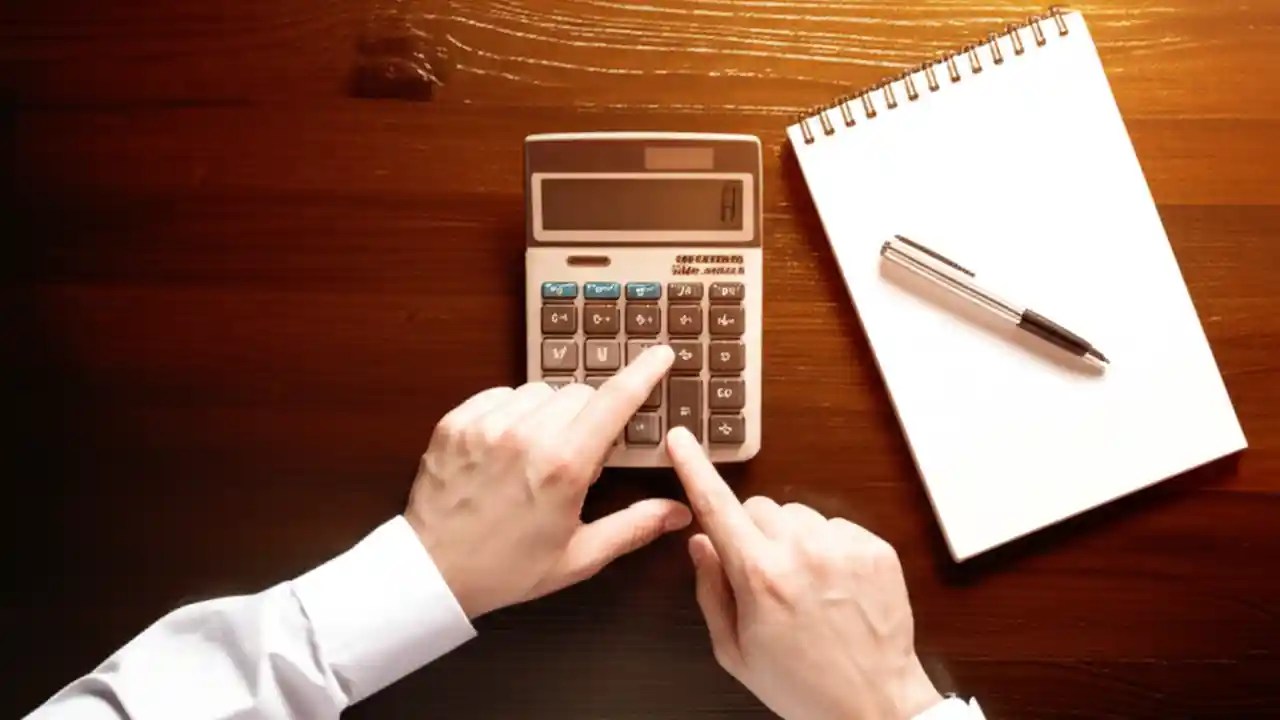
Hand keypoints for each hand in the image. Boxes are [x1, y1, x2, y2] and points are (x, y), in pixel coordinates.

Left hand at [405, 346, 690, 618]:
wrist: (433, 573)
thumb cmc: (508, 569)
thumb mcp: (579, 556)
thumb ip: (634, 527)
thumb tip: (679, 512)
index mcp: (564, 466)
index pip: (615, 400)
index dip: (643, 372)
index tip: (660, 354)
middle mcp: (527, 434)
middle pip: (580, 393)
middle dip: (589, 416)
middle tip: (577, 456)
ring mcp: (488, 424)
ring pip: (540, 391)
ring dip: (548, 413)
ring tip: (536, 454)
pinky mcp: (457, 421)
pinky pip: (500, 394)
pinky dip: (511, 411)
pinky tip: (507, 445)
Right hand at [667, 427, 941, 719]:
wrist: (874, 705)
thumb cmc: (801, 685)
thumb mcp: (734, 651)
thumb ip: (710, 590)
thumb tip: (700, 542)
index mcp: (759, 576)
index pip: (716, 506)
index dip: (694, 468)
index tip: (682, 439)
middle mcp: (801, 551)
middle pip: (759, 507)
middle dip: (752, 532)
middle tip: (763, 575)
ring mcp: (843, 546)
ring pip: (798, 515)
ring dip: (793, 540)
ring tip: (806, 588)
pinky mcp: (875, 548)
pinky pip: (836, 527)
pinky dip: (829, 548)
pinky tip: (834, 588)